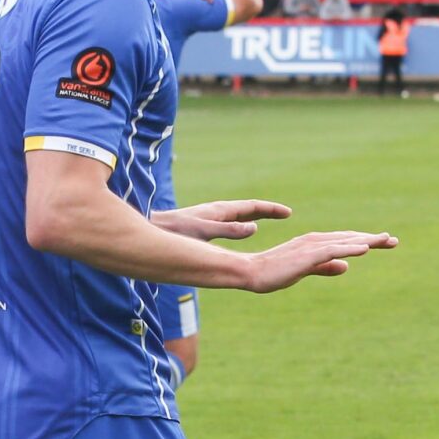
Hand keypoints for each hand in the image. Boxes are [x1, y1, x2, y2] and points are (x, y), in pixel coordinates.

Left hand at [154, 199, 292, 242]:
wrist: (150, 226)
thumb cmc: (174, 229)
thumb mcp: (204, 230)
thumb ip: (229, 230)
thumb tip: (255, 227)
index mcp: (220, 211)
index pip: (252, 206)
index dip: (271, 209)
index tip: (288, 212)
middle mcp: (217, 211)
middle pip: (247, 208)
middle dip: (266, 210)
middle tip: (285, 214)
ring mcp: (209, 217)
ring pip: (238, 215)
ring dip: (254, 215)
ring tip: (266, 219)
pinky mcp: (201, 224)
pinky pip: (228, 222)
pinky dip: (240, 224)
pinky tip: (240, 231)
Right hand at [243, 230, 396, 292]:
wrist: (251, 273)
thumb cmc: (274, 272)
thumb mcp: (305, 270)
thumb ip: (325, 267)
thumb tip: (346, 266)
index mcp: (314, 244)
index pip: (345, 241)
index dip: (365, 241)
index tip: (384, 242)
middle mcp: (315, 241)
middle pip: (349, 238)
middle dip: (372, 239)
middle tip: (394, 240)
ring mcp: (311, 247)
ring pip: (345, 241)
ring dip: (366, 240)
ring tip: (386, 240)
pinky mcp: (306, 256)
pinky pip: (332, 250)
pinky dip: (349, 247)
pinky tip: (365, 248)